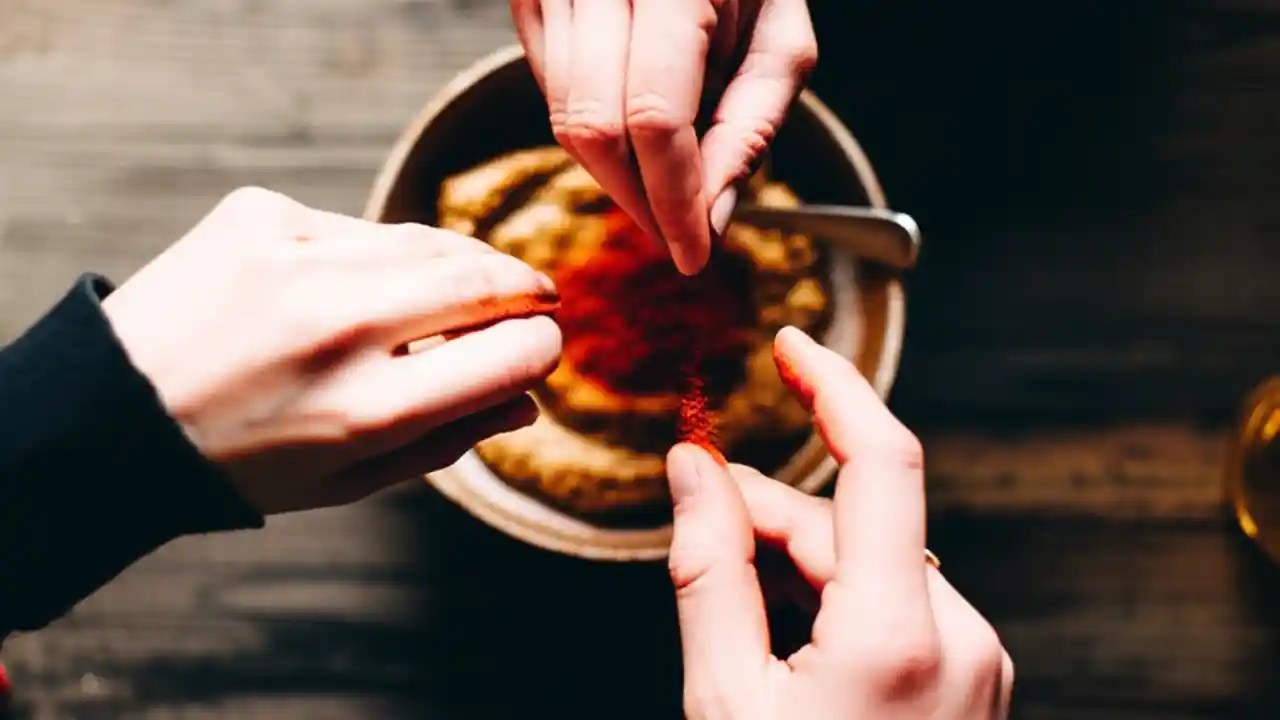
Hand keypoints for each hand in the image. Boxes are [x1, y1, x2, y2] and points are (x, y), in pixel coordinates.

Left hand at [103, 187, 561, 514]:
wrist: (113, 415)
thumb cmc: (242, 461)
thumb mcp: (350, 481)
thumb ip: (448, 440)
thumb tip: (527, 399)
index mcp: (370, 410)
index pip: (514, 354)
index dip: (542, 347)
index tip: (541, 345)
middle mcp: (341, 328)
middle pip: (483, 282)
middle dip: (523, 292)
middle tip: (534, 300)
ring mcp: (298, 259)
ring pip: (427, 242)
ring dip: (461, 264)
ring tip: (466, 284)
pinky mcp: (262, 216)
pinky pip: (357, 227)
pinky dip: (375, 254)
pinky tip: (351, 285)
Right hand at [510, 0, 816, 274]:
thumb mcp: (782, 35)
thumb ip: (752, 125)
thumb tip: (709, 218)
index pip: (653, 118)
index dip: (671, 200)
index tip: (694, 255)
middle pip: (594, 129)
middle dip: (639, 201)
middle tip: (678, 233)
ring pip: (564, 120)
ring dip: (617, 175)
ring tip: (665, 179)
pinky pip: (550, 93)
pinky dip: (595, 132)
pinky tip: (634, 127)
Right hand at [665, 327, 1013, 718]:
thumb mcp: (724, 701)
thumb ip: (708, 573)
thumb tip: (694, 469)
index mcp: (897, 638)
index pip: (881, 460)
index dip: (832, 386)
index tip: (791, 346)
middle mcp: (960, 640)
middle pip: (854, 522)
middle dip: (770, 519)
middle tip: (701, 537)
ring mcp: (978, 663)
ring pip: (874, 561)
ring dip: (802, 566)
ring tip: (746, 622)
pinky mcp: (975, 679)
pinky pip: (901, 604)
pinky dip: (839, 601)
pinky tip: (792, 640)